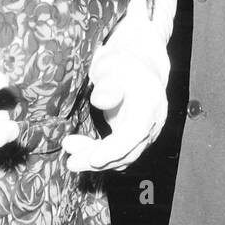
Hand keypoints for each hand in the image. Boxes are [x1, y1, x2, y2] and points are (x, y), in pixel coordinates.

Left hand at [62, 26, 168, 173]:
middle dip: (98, 159)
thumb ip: (108, 83)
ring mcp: (147, 132)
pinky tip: (82, 152)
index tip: (93, 159)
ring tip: (72, 159)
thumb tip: (101, 100)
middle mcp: (152, 121)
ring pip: (123, 156)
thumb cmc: (122, 63)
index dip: (115, 149)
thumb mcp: (112, 65)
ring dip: (97, 160)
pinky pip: (120, 153)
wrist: (139, 64)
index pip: (135, 132)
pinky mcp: (136, 138)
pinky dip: (102, 156)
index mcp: (149, 102)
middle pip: (128, 150)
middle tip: (71, 162)